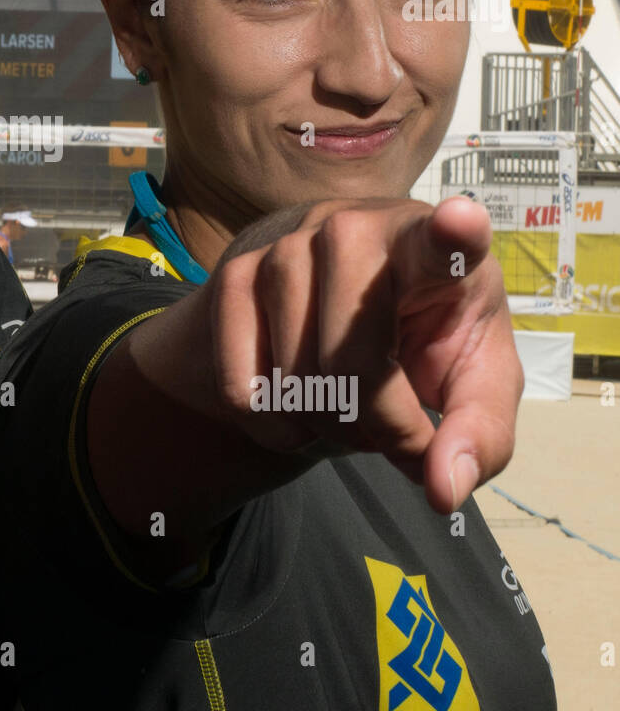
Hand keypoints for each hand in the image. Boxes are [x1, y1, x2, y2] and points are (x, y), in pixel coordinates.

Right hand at [209, 196, 519, 512]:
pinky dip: (276, 426)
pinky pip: (243, 391)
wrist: (334, 307)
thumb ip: (477, 438)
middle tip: (394, 430)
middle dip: (376, 427)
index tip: (463, 220)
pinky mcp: (233, 276)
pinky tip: (299, 402)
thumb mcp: (472, 384)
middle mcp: (354, 229)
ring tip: (348, 405)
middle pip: (352, 362)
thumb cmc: (422, 340)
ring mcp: (284, 248)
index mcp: (432, 247)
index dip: (455, 233)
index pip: (444, 239)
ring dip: (326, 427)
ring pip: (295, 381)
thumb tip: (444, 491)